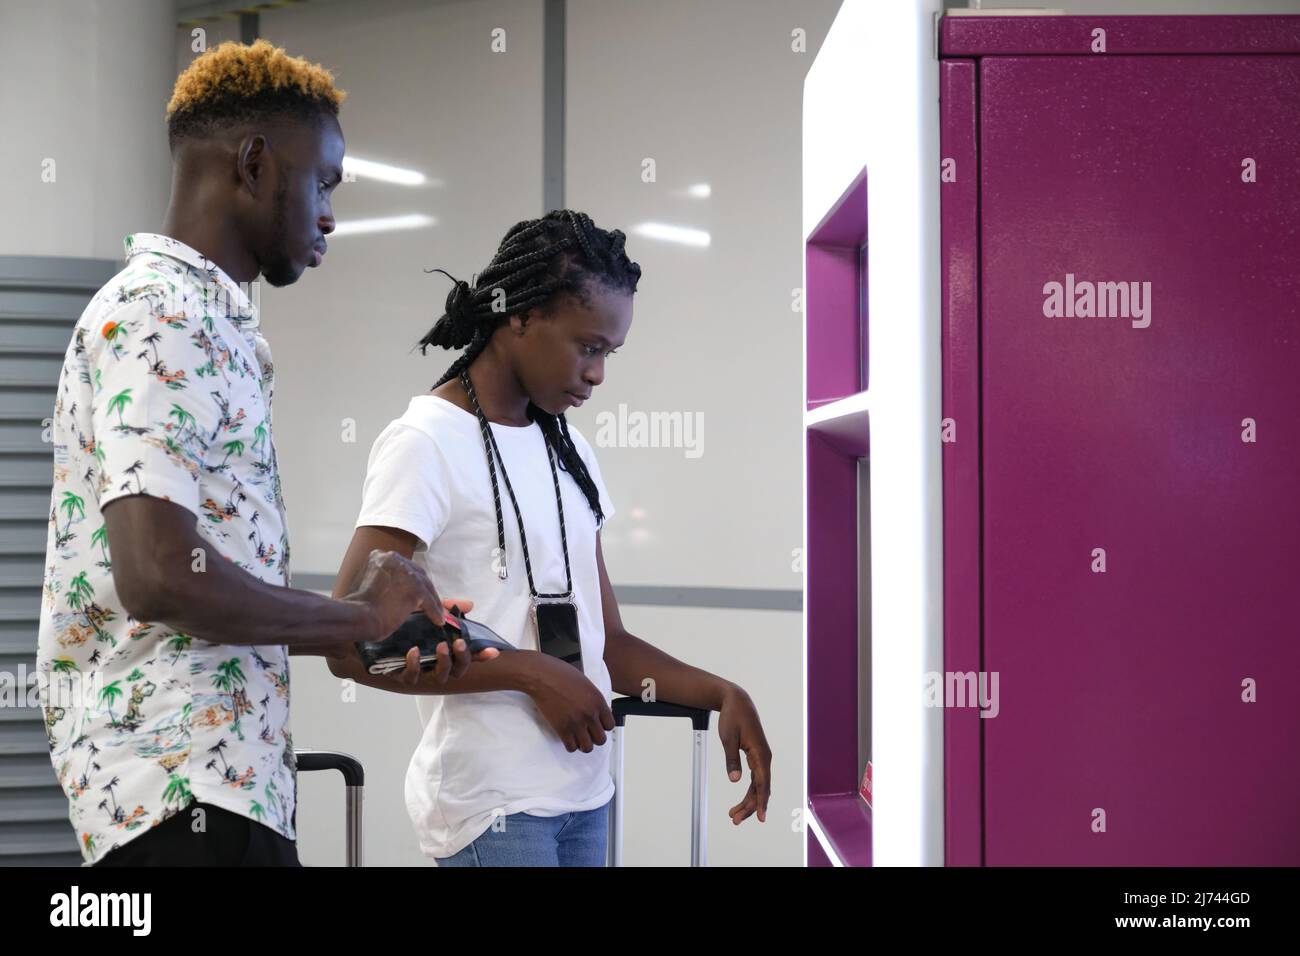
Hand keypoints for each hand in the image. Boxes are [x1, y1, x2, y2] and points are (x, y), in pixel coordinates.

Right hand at [344, 549, 449, 637]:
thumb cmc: (355, 608)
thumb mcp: (365, 584)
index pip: (401, 567)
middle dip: (423, 587)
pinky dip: (434, 611)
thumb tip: (393, 591)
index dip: (409, 579)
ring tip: (437, 613)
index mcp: (379, 557)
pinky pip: (429, 601)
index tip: (412, 589)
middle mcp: (394, 559)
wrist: (356, 618)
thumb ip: (380, 580)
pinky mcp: (415, 588)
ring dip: (432, 601)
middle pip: (417, 573)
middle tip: (429, 600)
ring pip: (425, 586)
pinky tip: (437, 621)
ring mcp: (406, 573)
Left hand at [387, 598, 500, 686]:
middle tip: (458, 643)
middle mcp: (434, 663)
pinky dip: (414, 665)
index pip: (468, 655)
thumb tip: (469, 605)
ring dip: (444, 662)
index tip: (494, 651)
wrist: (368, 628)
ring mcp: (419, 670)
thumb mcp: (425, 610)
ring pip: (439, 677)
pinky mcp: (400, 673)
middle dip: (463, 658)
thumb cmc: (400, 623)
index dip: (482, 656)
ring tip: (441, 647)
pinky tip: (413, 651)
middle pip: (458, 670)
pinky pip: (410, 677)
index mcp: (443, 650)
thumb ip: (446, 608)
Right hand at [526, 653, 614, 752]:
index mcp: (597, 701)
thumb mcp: (585, 683)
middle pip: (601, 739)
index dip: (603, 727)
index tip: (597, 726)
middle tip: (587, 733)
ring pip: (587, 747)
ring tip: (578, 738)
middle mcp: (590, 714)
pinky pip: (571, 747)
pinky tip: (567, 738)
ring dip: (583, 744)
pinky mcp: (562, 729)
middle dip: (594, 737)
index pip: (610, 725)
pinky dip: (570, 745)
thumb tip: (596, 710)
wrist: (542, 677)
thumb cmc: (560, 674)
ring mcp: (576, 723)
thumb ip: (593, 699)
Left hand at [717, 684, 770, 824]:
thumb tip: (734, 780)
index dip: (761, 801)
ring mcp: (761, 759)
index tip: (761, 817)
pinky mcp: (756, 758)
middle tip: (735, 819)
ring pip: (758, 786)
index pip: (763, 783)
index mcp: (760, 754)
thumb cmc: (733, 717)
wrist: (737, 702)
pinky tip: (742, 802)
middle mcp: (764, 758)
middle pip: (761, 788)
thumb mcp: (728, 738)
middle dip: (750, 806)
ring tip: (734, 815)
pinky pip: (755, 780)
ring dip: (748, 801)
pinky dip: (749, 792)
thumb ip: (731, 759)